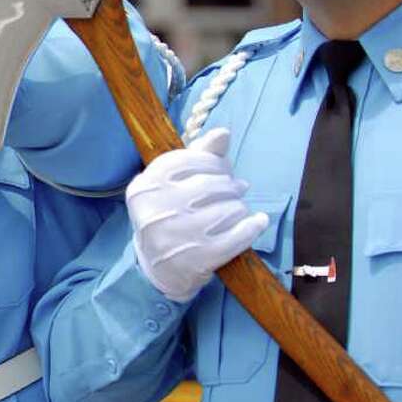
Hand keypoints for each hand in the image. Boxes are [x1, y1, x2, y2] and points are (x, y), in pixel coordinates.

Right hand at [127, 128, 268, 302]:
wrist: (156, 269)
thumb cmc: (168, 216)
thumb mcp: (170, 185)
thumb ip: (197, 156)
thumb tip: (223, 133)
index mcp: (145, 186)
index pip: (191, 159)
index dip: (214, 163)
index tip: (221, 170)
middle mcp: (157, 210)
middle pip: (214, 184)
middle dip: (231, 186)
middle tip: (235, 190)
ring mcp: (179, 235)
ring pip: (231, 208)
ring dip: (239, 208)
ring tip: (235, 210)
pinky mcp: (201, 258)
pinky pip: (241, 233)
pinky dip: (253, 225)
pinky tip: (255, 222)